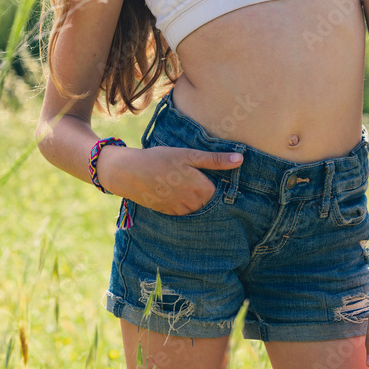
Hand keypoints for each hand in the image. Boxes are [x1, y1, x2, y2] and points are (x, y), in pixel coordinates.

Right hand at [100, 144, 243, 214]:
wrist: (128, 172)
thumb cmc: (160, 159)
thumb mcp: (189, 155)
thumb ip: (215, 160)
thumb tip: (240, 159)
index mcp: (201, 188)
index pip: (221, 193)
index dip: (218, 183)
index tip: (214, 177)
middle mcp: (192, 203)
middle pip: (209, 203)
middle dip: (207, 193)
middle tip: (196, 179)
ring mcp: (179, 210)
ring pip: (196, 209)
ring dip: (195, 200)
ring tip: (186, 185)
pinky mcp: (167, 213)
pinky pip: (182, 213)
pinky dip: (182, 205)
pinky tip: (176, 192)